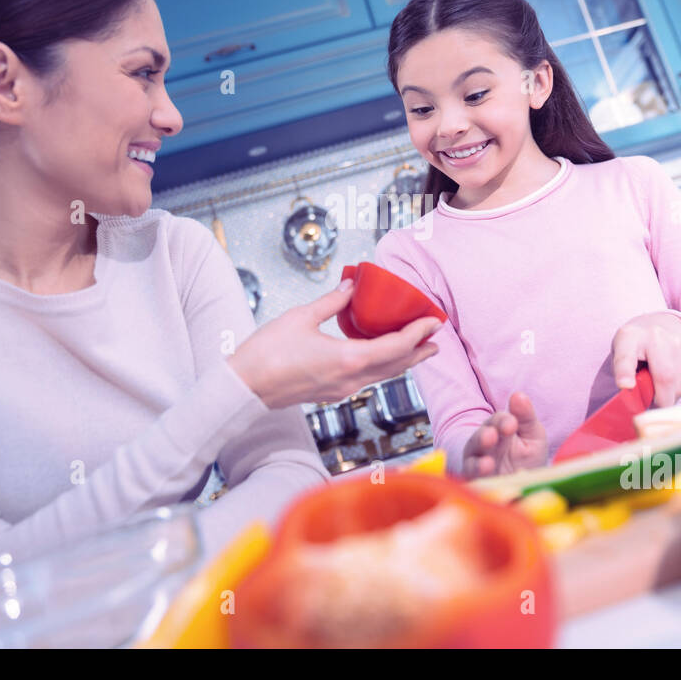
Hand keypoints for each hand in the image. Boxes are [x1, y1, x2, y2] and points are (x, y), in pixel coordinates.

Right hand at [229, 279, 441, 408]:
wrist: (245, 387)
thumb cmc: (267, 353)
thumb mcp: (302, 317)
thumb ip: (333, 301)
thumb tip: (353, 286)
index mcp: (349, 359)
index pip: (397, 347)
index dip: (418, 334)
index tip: (433, 321)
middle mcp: (352, 379)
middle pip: (397, 366)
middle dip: (419, 351)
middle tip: (436, 337)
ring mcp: (342, 390)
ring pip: (383, 375)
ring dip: (404, 361)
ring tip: (419, 350)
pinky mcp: (331, 393)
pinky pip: (367, 379)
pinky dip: (383, 366)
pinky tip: (381, 357)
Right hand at [461, 392, 547, 479]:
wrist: (529, 487)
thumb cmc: (528, 458)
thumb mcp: (533, 435)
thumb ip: (526, 416)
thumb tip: (518, 395)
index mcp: (498, 431)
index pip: (496, 422)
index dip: (503, 422)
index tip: (512, 424)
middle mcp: (485, 448)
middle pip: (479, 439)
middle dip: (484, 437)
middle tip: (491, 436)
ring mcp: (479, 468)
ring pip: (472, 463)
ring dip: (478, 463)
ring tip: (488, 464)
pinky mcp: (479, 488)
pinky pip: (475, 486)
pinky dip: (480, 486)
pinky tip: (488, 487)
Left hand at [611, 312, 680, 407]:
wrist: (662, 323)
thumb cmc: (636, 344)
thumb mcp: (620, 351)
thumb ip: (622, 372)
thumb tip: (631, 395)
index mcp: (629, 337)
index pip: (626, 356)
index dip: (625, 372)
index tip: (625, 385)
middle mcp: (655, 337)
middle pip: (663, 376)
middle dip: (659, 401)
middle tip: (651, 407)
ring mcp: (677, 344)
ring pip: (677, 384)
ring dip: (667, 398)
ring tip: (656, 393)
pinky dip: (675, 392)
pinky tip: (667, 385)